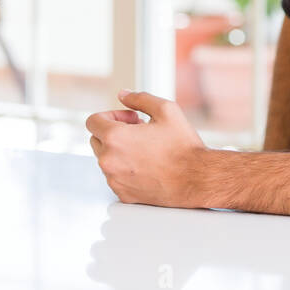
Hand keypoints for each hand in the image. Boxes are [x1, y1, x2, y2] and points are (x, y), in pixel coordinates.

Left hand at [85, 90, 208, 208]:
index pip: (92, 121)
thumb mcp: (165, 110)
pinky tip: (147, 166)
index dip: (110, 115)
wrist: (196, 179)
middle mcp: (109, 161)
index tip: (129, 119)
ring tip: (146, 149)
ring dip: (119, 151)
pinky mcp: (122, 194)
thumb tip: (122, 95)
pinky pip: (115, 177)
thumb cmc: (183, 146)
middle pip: (96, 140)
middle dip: (114, 133)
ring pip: (105, 159)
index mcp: (115, 138)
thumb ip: (139, 98)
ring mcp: (114, 180)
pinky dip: (125, 170)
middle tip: (139, 132)